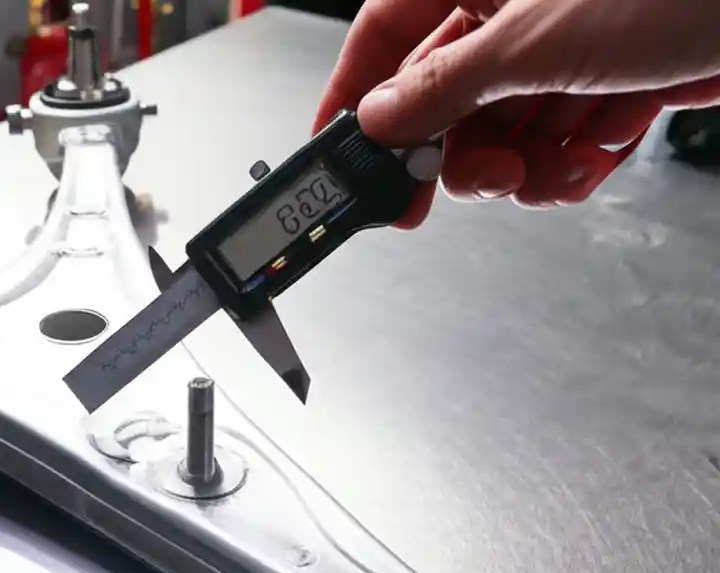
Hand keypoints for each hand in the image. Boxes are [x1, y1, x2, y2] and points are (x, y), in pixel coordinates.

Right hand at [314, 0, 719, 226]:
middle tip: (473, 181)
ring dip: (524, 169)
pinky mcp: (609, 84)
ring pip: (503, 134)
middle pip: (446, 102)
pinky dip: (571, 165)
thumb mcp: (537, 40)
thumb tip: (381, 119)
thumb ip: (446, 86)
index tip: (336, 151)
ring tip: (552, 168)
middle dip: (461, 155)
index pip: (384, 35)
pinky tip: (591, 157)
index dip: (352, 94)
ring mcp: (564, 50)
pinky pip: (560, 143)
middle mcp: (514, 12)